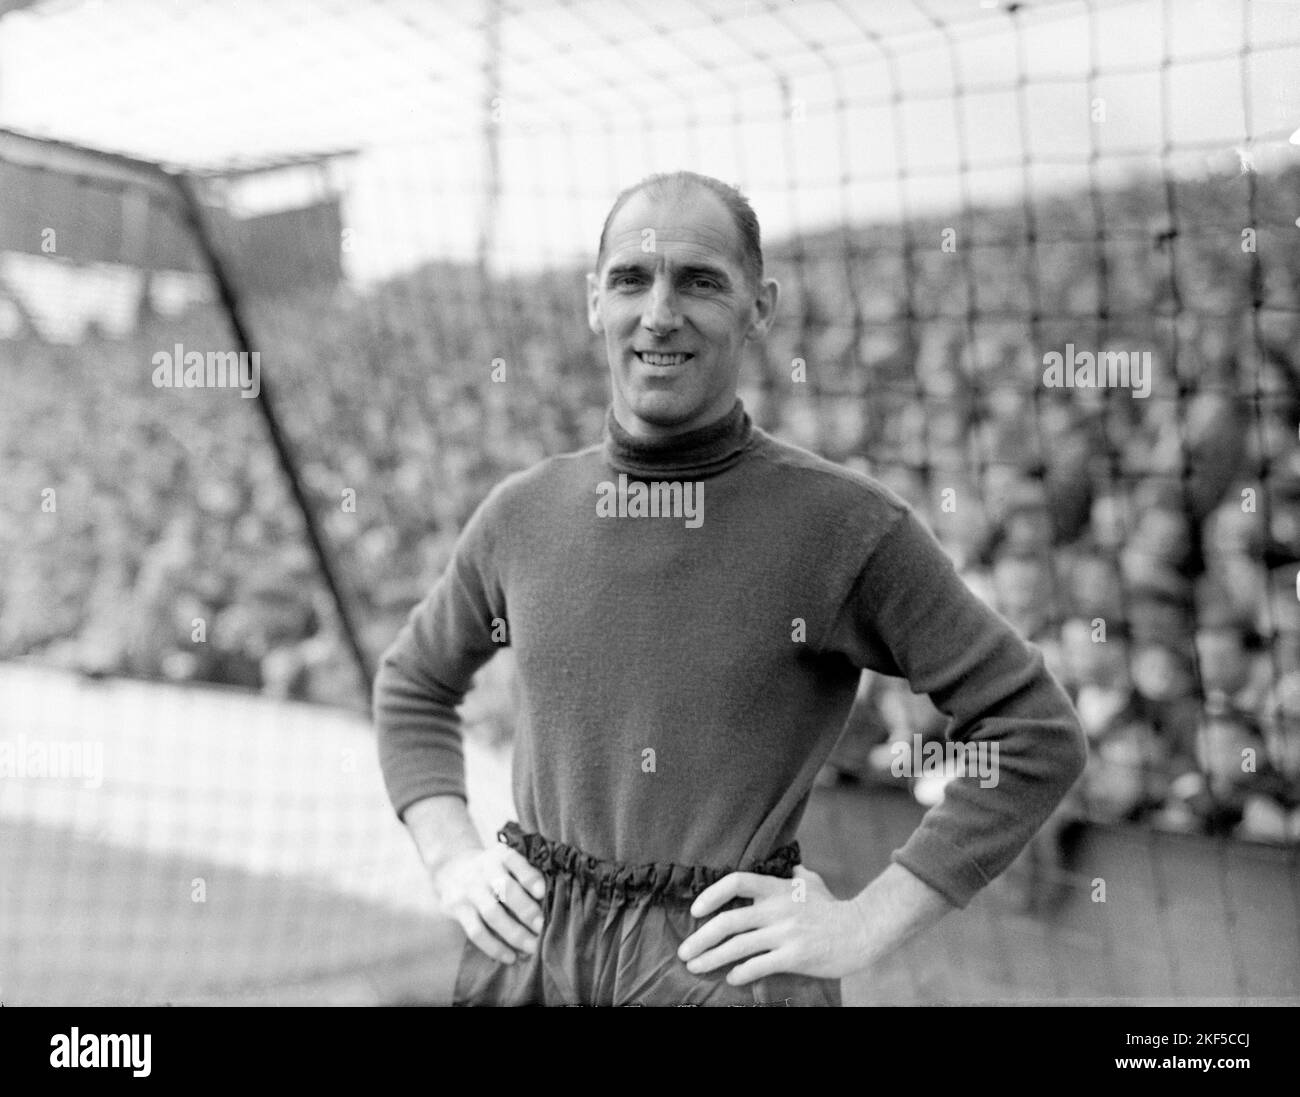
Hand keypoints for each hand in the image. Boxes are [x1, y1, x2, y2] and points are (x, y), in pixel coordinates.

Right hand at [432, 845, 547, 964]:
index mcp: (501, 855)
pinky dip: (494, 947)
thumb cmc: (492, 869)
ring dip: (514, 933)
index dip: (529, 877)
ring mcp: (470, 891)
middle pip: (505, 889)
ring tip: (532, 947)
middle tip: (543, 926)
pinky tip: (511, 956)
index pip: (515, 861)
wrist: (450, 869)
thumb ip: (526, 872)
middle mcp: (484, 870)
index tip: (543, 892)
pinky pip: (476, 931)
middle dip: (526, 910)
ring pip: (492, 914)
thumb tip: (555, 898)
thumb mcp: (505, 860)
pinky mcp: (459, 910)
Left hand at [676, 865, 863, 984]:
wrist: (862, 931)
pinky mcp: (794, 956)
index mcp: (778, 888)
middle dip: (701, 938)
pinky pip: (759, 965)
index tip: (695, 910)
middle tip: (684, 951)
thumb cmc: (835, 908)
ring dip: (711, 958)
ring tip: (695, 967)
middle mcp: (777, 908)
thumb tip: (793, 867)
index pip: (736, 881)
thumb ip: (797, 875)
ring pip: (738, 946)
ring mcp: (785, 933)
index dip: (712, 894)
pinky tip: (731, 978)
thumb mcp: (813, 884)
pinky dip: (741, 973)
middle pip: (728, 921)